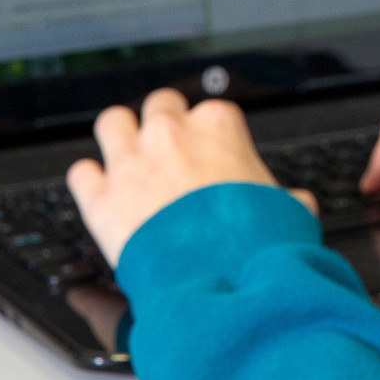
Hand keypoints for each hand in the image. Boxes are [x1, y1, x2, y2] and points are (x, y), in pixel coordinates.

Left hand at [66, 88, 317, 265]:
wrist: (218, 276)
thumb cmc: (252, 240)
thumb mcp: (285, 208)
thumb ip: (286, 198)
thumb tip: (298, 204)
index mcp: (218, 125)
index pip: (209, 110)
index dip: (208, 134)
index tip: (210, 153)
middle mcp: (170, 133)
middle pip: (158, 103)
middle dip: (162, 124)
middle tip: (167, 149)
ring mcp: (131, 162)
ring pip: (111, 122)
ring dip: (118, 137)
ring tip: (127, 157)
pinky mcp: (101, 197)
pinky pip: (81, 172)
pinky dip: (88, 181)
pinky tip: (100, 191)